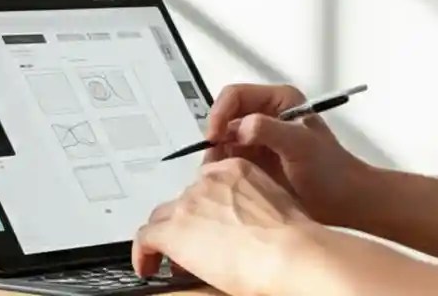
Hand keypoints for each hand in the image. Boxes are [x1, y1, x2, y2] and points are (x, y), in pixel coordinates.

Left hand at [133, 158, 315, 295]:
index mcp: (236, 171)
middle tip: (190, 248)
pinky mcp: (175, 230)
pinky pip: (146, 237)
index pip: (206, 183)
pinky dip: (144, 253)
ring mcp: (189, 203)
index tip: (203, 224)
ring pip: (163, 217)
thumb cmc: (294, 237)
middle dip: (184, 223)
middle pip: (182, 200)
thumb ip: (255, 207)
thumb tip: (247, 230)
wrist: (289, 252)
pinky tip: (147, 267)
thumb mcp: (277, 206)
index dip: (201, 207)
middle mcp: (209, 181)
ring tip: (169, 260)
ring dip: (166, 237)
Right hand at [204, 84, 371, 227]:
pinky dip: (222, 171)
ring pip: (223, 142)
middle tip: (213, 162)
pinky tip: (226, 183)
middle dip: (215, 138)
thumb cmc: (330, 170)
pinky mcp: (255, 163)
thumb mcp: (301, 144)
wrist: (344, 202)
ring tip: (219, 176)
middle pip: (224, 118)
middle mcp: (266, 116)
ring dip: (217, 156)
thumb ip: (270, 130)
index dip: (220, 112)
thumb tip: (239, 127)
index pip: (236, 95)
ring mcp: (258, 141)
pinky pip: (228, 162)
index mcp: (278, 100)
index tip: (214, 136)